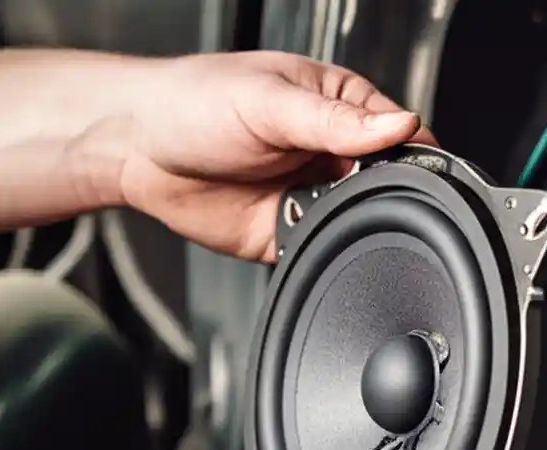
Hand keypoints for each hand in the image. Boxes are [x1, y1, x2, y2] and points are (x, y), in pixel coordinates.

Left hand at [111, 52, 433, 262]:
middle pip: (386, 184)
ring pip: (358, 222)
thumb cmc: (193, 103)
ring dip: (348, 224)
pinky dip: (320, 251)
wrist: (136, 148)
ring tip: (317, 207)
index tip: (409, 168)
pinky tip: (303, 234)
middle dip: (379, 195)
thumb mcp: (269, 102)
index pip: (400, 132)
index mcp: (341, 106)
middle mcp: (332, 152)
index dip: (410, 152)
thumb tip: (401, 124)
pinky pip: (322, 250)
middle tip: (350, 188)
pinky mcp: (289, 234)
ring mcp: (313, 194)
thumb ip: (337, 120)